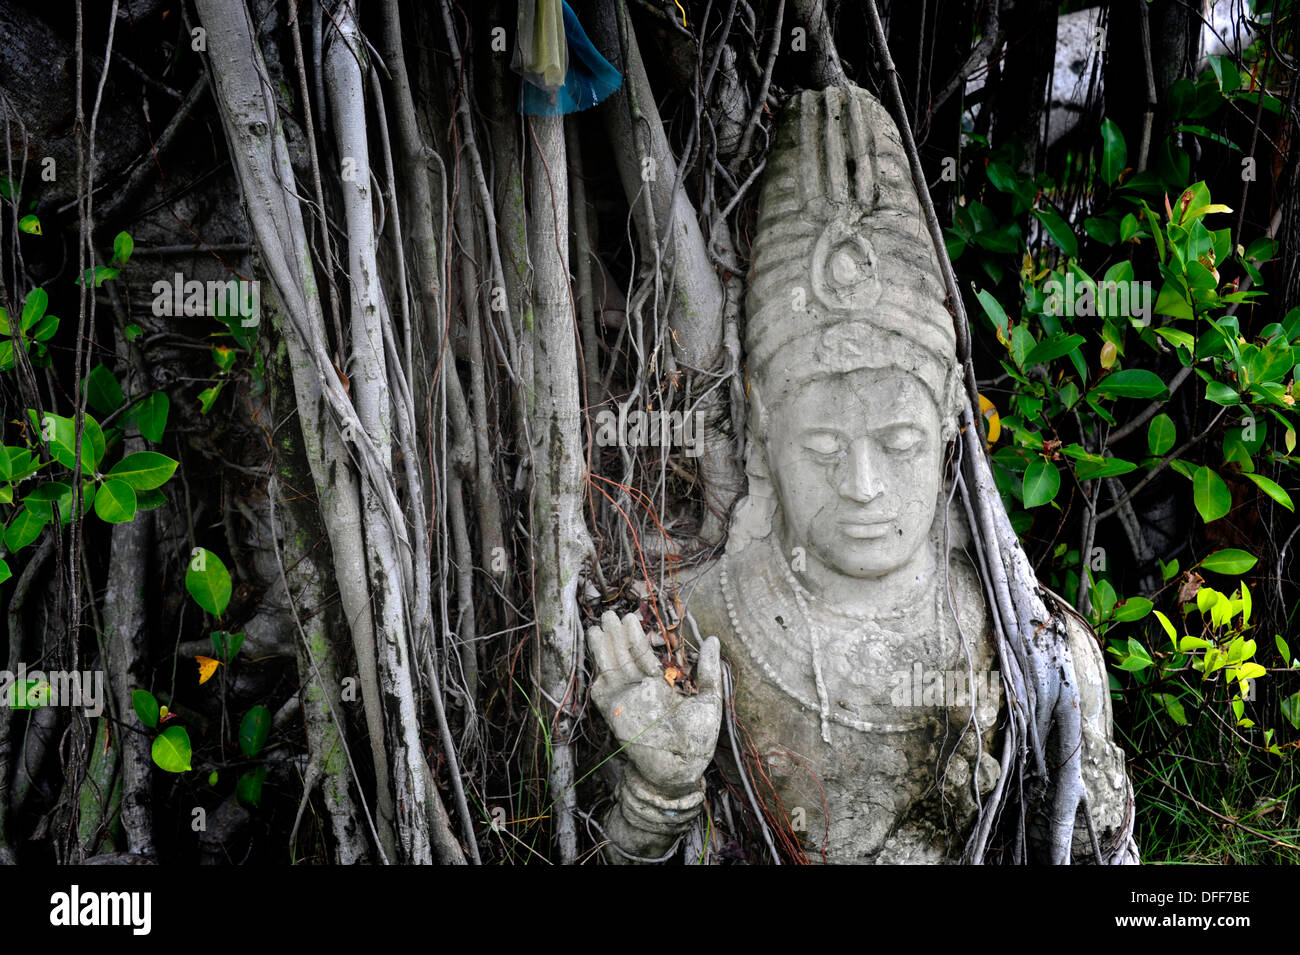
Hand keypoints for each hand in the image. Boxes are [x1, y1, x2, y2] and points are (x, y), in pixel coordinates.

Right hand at [587, 611, 721, 796]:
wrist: (679, 769)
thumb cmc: (697, 740)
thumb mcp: (708, 699)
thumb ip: (708, 670)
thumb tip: (713, 638)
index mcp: (662, 685)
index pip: (645, 655)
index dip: (637, 636)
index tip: (631, 616)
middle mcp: (642, 690)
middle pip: (626, 656)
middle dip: (618, 635)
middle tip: (611, 612)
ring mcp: (626, 699)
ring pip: (613, 666)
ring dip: (606, 645)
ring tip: (600, 622)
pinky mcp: (614, 710)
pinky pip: (602, 684)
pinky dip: (597, 665)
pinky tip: (594, 645)